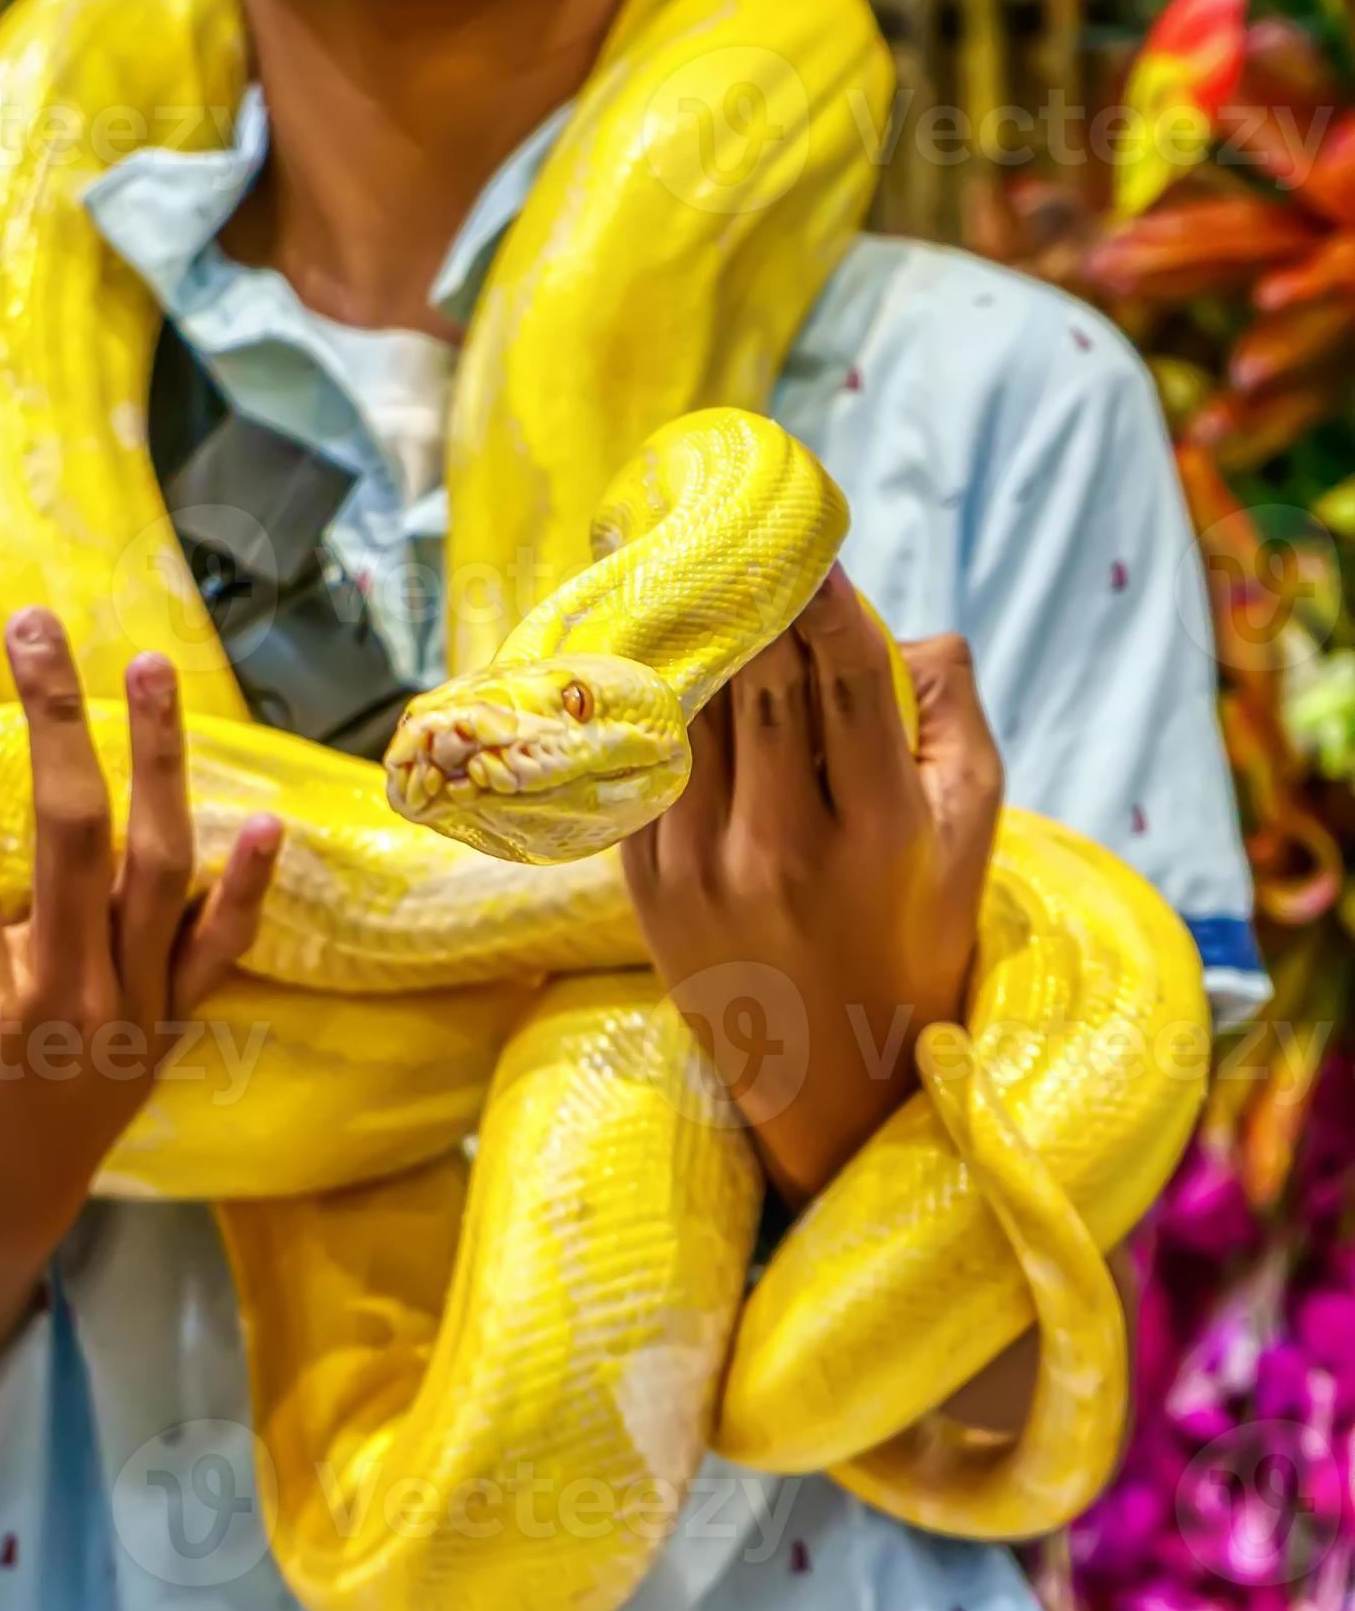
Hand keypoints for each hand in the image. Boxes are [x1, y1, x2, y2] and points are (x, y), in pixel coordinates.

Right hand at [0, 607, 283, 1289]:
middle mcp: (62, 998)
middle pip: (72, 833)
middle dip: (54, 720)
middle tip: (32, 625)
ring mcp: (128, 1011)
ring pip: (159, 867)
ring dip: (160, 763)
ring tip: (149, 667)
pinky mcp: (169, 1028)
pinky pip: (220, 953)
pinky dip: (248, 894)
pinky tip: (270, 822)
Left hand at [620, 567, 1003, 1204]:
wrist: (829, 1075)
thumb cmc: (912, 932)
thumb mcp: (968, 834)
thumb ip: (950, 717)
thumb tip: (905, 622)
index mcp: (880, 828)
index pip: (848, 678)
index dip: (826, 598)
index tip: (807, 542)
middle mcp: (785, 847)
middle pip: (757, 682)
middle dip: (746, 601)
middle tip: (727, 535)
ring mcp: (704, 868)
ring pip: (688, 714)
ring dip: (684, 641)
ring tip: (671, 572)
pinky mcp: (646, 884)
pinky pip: (645, 768)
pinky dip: (647, 708)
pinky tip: (641, 656)